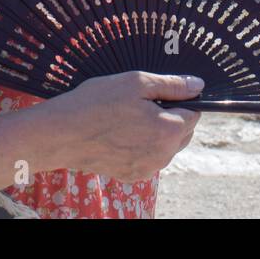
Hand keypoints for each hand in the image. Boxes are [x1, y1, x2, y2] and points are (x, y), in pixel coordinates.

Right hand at [44, 71, 201, 182]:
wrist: (61, 133)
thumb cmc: (97, 103)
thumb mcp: (137, 83)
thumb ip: (173, 85)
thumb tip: (198, 85)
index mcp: (169, 130)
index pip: (194, 112)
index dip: (180, 99)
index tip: (158, 93)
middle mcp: (163, 155)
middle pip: (183, 131)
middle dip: (171, 116)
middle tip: (141, 103)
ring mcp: (148, 168)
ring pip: (166, 146)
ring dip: (157, 132)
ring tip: (127, 118)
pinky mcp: (132, 175)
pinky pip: (148, 157)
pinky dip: (141, 146)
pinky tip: (120, 133)